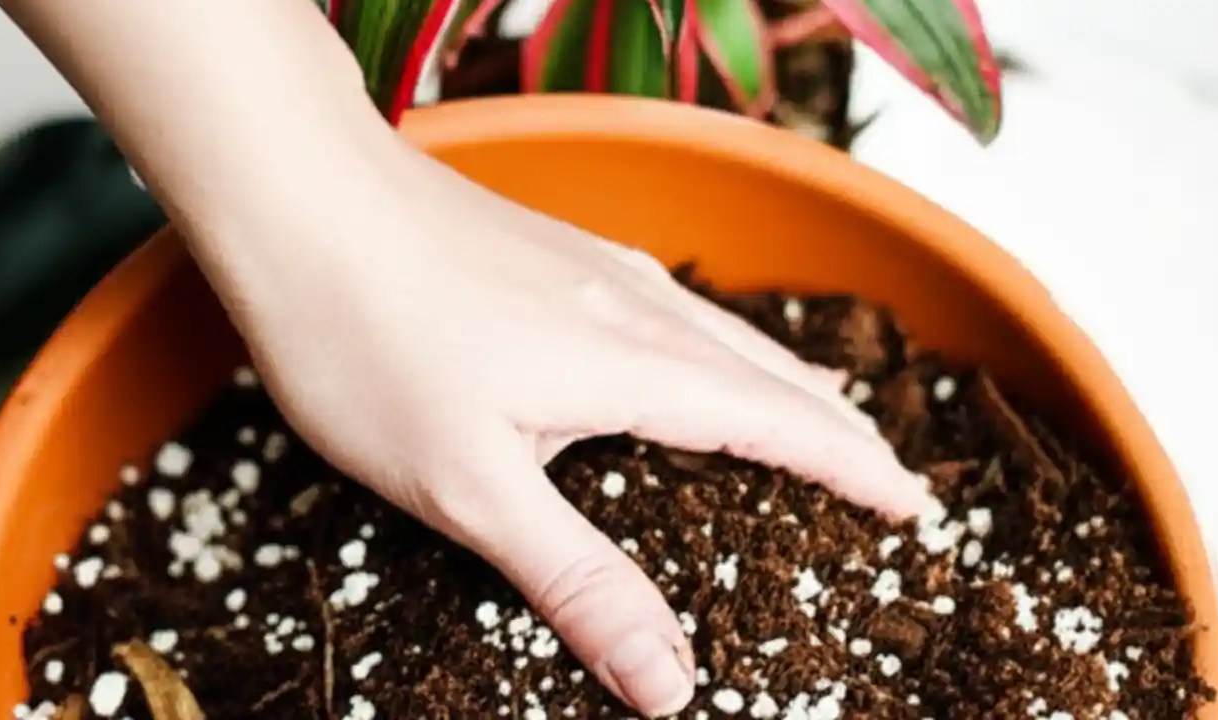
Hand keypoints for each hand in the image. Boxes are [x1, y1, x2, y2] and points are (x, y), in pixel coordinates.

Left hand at [213, 135, 931, 716]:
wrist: (301, 199)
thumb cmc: (371, 340)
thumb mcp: (470, 486)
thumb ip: (577, 579)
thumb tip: (671, 683)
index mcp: (638, 363)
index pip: (784, 425)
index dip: (855, 469)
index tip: (915, 505)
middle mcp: (639, 305)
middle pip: (774, 371)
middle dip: (838, 428)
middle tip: (883, 474)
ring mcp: (600, 268)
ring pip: (728, 336)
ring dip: (785, 386)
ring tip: (815, 421)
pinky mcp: (561, 253)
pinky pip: (678, 310)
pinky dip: (722, 352)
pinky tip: (692, 358)